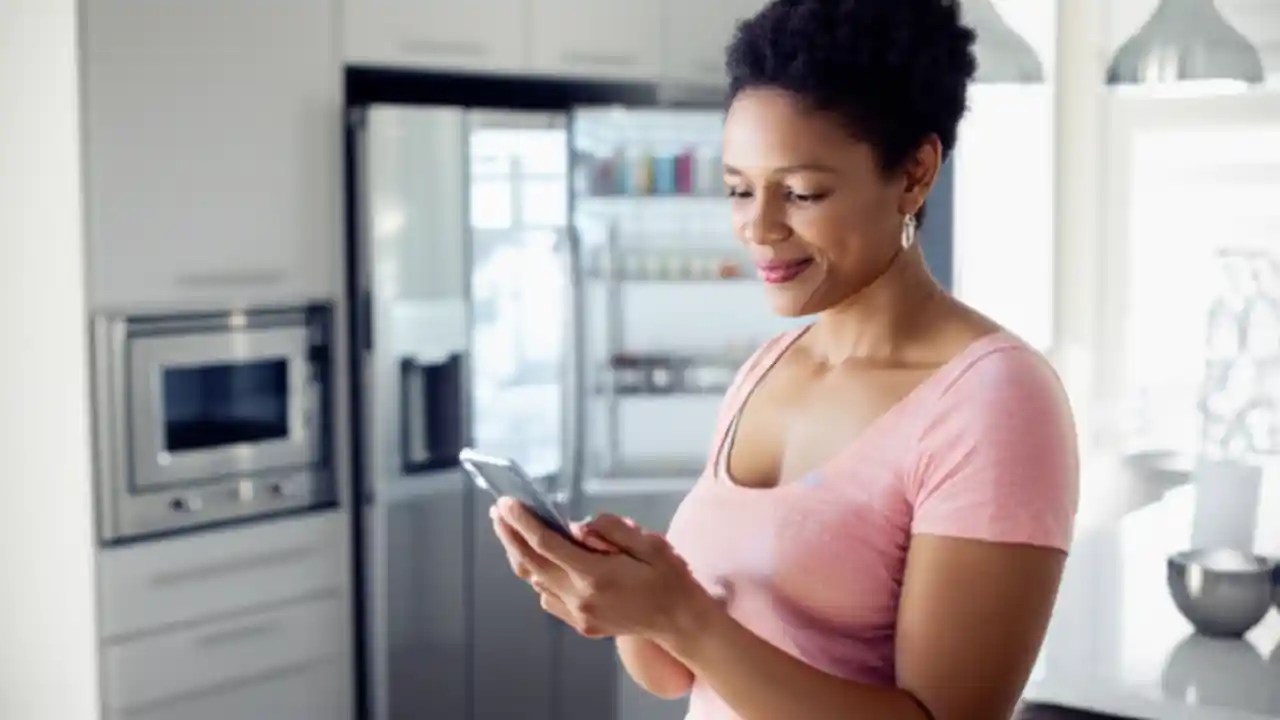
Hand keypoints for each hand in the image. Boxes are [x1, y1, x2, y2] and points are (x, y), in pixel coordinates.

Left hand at [490, 498, 712, 642]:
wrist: (681, 622)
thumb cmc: (669, 577)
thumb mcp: (650, 543)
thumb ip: (612, 530)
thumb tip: (577, 526)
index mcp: (596, 575)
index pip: (547, 543)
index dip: (523, 521)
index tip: (507, 503)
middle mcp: (581, 598)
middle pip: (531, 563)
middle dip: (510, 535)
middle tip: (497, 511)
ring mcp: (579, 614)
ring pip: (535, 581)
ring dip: (520, 554)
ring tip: (509, 530)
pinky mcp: (581, 623)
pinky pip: (548, 597)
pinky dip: (536, 575)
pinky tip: (536, 559)